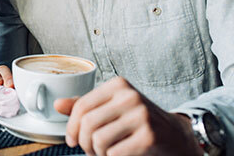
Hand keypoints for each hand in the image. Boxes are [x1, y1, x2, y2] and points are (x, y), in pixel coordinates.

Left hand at [54, 77, 201, 155]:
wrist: (177, 136)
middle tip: (91, 151)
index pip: (82, 106)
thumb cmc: (139, 123)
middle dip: (85, 143)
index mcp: (118, 85)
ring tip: (107, 153)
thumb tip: (57, 104)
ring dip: (99, 154)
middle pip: (88, 124)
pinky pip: (114, 153)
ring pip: (99, 140)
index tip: (72, 140)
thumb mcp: (113, 108)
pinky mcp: (148, 136)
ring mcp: (141, 115)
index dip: (72, 127)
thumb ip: (86, 107)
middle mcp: (129, 96)